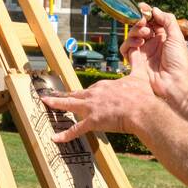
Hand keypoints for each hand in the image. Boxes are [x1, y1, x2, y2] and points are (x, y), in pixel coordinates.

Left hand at [40, 73, 157, 142]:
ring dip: (56, 103)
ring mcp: (91, 108)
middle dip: (66, 94)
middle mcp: (94, 94)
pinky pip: (75, 130)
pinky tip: (55, 138)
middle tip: (55, 94)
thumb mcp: (139, 75)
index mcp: (104, 86)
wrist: (142, 110)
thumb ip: (136, 62)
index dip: (88, 94)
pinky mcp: (92, 121)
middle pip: (76, 94)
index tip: (85, 95)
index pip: (92, 89)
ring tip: (45, 101)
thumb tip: (136, 50)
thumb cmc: (142, 95)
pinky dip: (65, 135)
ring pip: (69, 104)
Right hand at [121, 4, 187, 107]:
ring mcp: (143, 52)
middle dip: (140, 21)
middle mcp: (153, 43)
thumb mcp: (177, 37)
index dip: (147, 13)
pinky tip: (138, 44)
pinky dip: (128, 43)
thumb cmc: (180, 62)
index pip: (152, 21)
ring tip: (144, 33)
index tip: (142, 7)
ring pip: (131, 35)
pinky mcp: (136, 61)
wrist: (175, 84)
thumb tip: (155, 10)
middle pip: (140, 26)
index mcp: (164, 37)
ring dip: (135, 31)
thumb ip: (167, 21)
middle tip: (143, 21)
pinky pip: (125, 49)